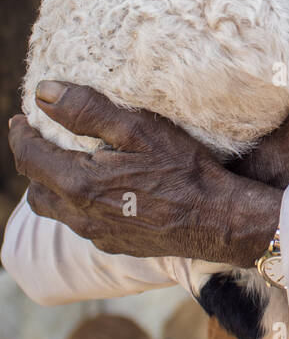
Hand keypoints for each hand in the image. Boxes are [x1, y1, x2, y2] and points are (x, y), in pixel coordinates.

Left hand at [8, 84, 280, 267]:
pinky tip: (98, 192)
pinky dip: (76, 204)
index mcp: (79, 182)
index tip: (20, 119)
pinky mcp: (116, 245)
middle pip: (36, 189)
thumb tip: (43, 92)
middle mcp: (80, 215)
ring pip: (56, 211)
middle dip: (31, 163)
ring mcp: (98, 234)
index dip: (20, 135)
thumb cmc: (183, 170)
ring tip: (63, 165)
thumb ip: (86, 110)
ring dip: (52, 186)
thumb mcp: (138, 129)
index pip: (29, 157)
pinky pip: (82, 224)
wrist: (217, 219)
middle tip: (38, 141)